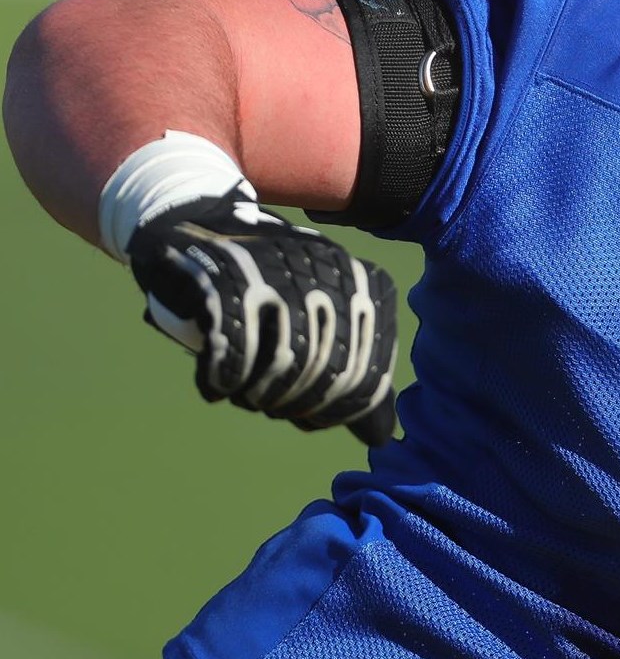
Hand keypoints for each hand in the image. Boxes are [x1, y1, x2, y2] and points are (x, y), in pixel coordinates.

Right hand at [125, 189, 398, 445]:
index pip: (367, 373)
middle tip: (273, 407)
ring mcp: (280, 273)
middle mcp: (329, 273)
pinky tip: (216, 386)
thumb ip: (354, 372)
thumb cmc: (269, 284)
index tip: (311, 418)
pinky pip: (235, 352)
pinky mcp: (226, 278)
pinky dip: (224, 380)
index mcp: (362, 283)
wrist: (198, 222)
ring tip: (247, 394)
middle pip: (326, 373)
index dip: (339, 410)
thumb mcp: (321, 317)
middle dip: (298, 405)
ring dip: (260, 394)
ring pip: (284, 364)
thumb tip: (381, 436)